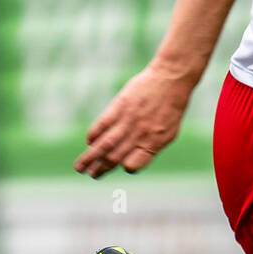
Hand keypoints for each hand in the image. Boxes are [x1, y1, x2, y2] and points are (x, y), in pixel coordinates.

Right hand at [74, 62, 194, 177]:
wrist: (171, 78)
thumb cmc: (172, 106)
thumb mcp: (169, 131)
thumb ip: (152, 145)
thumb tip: (135, 158)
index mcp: (155, 143)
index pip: (134, 165)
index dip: (126, 167)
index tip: (120, 166)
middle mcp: (141, 135)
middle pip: (115, 158)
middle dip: (101, 169)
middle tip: (92, 175)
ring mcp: (129, 121)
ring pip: (105, 145)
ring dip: (90, 158)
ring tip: (80, 167)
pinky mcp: (119, 107)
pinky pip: (102, 126)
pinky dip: (93, 136)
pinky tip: (89, 142)